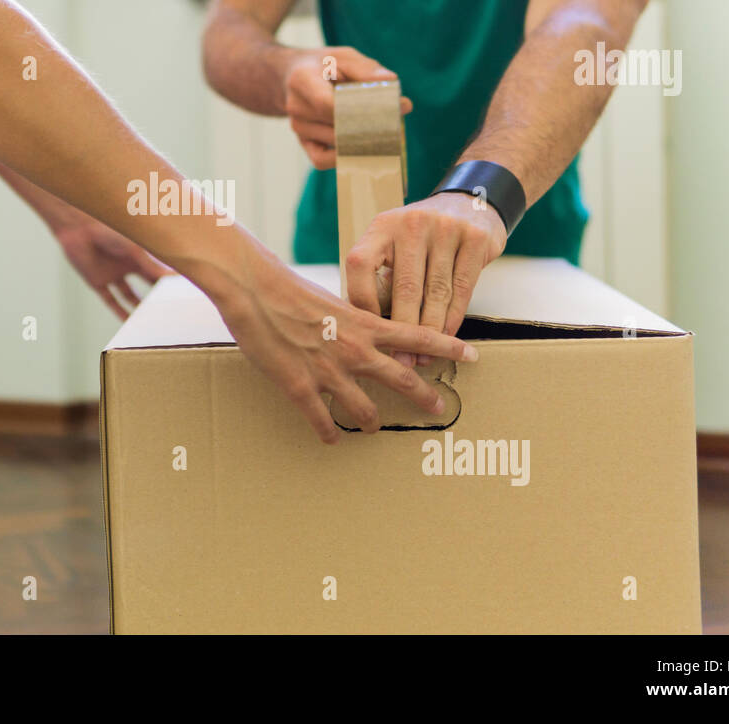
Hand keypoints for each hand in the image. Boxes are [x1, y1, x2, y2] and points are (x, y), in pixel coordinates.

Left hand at [54, 218, 170, 319]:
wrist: (78, 229)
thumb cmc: (108, 230)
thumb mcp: (134, 250)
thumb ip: (151, 266)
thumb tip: (172, 278)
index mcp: (139, 253)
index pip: (159, 270)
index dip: (171, 280)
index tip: (185, 290)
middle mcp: (128, 264)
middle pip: (147, 283)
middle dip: (159, 294)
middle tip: (172, 307)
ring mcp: (113, 274)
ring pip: (129, 295)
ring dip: (139, 306)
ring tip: (154, 319)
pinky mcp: (98, 282)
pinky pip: (110, 300)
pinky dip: (118, 311)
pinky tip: (129, 321)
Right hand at [205, 248, 478, 442]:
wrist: (256, 291)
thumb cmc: (288, 289)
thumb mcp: (331, 301)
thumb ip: (351, 319)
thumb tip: (359, 329)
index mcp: (364, 323)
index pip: (417, 336)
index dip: (447, 346)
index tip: (472, 355)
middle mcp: (355, 350)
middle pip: (403, 378)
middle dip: (424, 396)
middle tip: (439, 408)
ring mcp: (330, 372)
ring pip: (365, 410)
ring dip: (372, 422)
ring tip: (374, 428)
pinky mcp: (301, 387)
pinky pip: (322, 421)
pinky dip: (328, 433)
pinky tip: (330, 438)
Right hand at [281, 46, 410, 168]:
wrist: (291, 78)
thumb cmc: (324, 66)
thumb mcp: (343, 57)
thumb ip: (367, 68)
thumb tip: (392, 82)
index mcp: (302, 80)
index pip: (328, 104)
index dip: (358, 111)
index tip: (390, 110)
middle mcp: (296, 107)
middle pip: (335, 127)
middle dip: (369, 128)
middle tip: (396, 125)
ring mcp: (298, 128)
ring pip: (335, 144)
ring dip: (362, 142)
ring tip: (384, 132)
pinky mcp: (303, 143)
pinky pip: (323, 160)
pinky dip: (344, 157)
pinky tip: (361, 145)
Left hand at [344, 191, 507, 361]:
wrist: (469, 203)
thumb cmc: (421, 237)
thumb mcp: (394, 243)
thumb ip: (381, 276)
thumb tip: (368, 330)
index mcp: (382, 225)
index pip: (360, 265)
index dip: (361, 301)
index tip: (366, 329)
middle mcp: (412, 223)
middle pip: (404, 287)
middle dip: (402, 330)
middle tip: (399, 361)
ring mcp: (446, 228)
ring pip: (436, 292)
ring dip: (430, 331)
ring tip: (423, 356)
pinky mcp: (475, 239)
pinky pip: (462, 288)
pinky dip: (453, 318)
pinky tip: (446, 337)